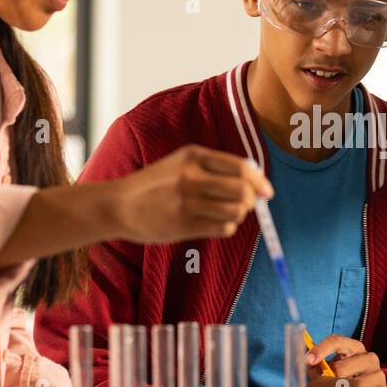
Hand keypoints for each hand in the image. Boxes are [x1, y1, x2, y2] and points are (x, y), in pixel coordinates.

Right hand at [113, 144, 272, 243]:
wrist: (119, 205)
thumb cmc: (155, 184)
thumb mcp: (180, 163)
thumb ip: (214, 167)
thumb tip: (254, 179)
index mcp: (193, 157)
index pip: (241, 168)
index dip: (260, 181)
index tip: (266, 192)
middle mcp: (191, 178)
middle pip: (243, 191)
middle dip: (252, 200)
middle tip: (250, 205)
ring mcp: (187, 203)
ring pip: (236, 212)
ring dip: (240, 215)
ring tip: (230, 214)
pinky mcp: (184, 226)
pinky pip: (223, 229)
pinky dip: (227, 228)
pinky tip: (217, 224)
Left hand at [306, 335, 386, 386]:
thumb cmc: (343, 384)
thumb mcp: (328, 373)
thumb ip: (315, 365)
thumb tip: (300, 356)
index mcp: (355, 348)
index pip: (337, 341)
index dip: (321, 349)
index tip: (307, 360)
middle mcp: (370, 359)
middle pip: (342, 368)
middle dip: (328, 382)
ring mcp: (379, 377)